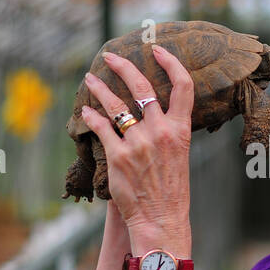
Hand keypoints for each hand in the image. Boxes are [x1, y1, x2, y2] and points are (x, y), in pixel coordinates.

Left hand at [75, 45, 193, 238]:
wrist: (161, 219)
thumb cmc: (171, 190)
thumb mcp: (180, 156)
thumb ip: (169, 132)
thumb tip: (154, 113)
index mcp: (180, 131)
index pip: (183, 86)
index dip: (171, 63)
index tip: (157, 50)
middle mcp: (160, 132)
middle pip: (142, 87)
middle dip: (123, 66)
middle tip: (110, 56)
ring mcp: (138, 143)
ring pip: (115, 105)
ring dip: (100, 88)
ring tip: (90, 78)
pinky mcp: (118, 157)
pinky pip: (101, 128)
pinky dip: (91, 116)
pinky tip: (85, 111)